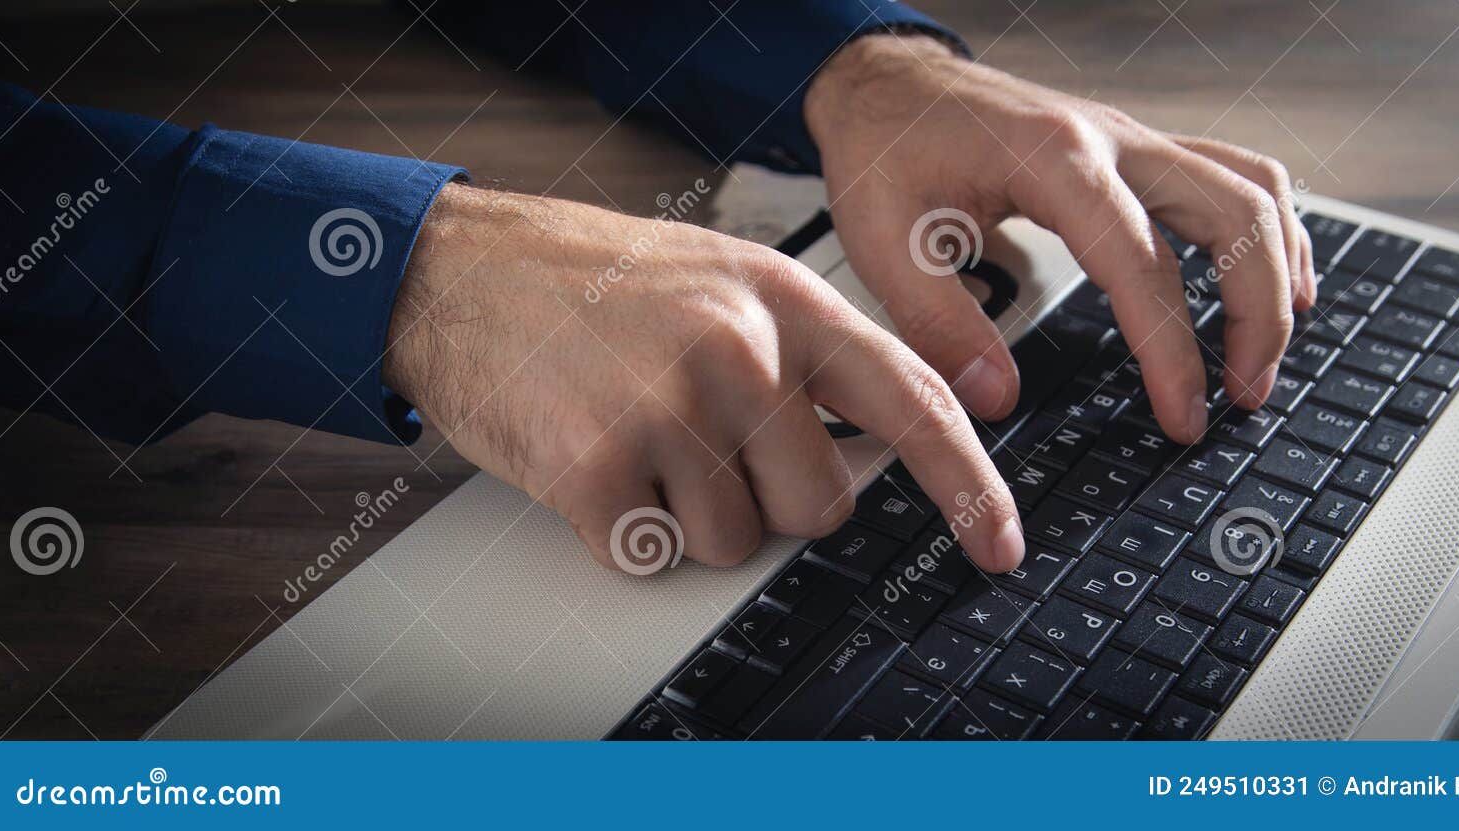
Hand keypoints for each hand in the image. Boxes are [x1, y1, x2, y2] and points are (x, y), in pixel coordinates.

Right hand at [383, 183, 1024, 572]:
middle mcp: (739, 351)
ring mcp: (668, 408)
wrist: (460, 269)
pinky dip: (623, 529)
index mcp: (784, 301)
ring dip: (686, 513)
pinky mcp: (596, 468)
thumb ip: (808, 352)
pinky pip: (650, 554)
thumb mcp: (722, 279)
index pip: (907, 404)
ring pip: (732, 542)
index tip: (998, 543)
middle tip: (700, 440)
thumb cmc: (593, 281)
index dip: (966, 483)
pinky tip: (592, 457)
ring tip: (634, 433)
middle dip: (768, 499)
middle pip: (817, 507)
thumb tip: (881, 445)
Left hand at [804, 34, 1314, 443]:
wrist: (890, 83)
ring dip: (1276, 272)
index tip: (1183, 415)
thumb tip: (997, 398)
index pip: (1141, 264)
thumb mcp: (883, 239)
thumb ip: (938, 322)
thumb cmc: (888, 148)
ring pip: (1252, 189)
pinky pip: (1235, 176)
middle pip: (1234, 216)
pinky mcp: (1138, 148)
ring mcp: (1133, 138)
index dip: (1172, 349)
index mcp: (1052, 160)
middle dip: (1257, 315)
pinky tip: (1273, 282)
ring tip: (1266, 354)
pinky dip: (1269, 231)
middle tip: (1244, 396)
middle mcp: (1111, 139)